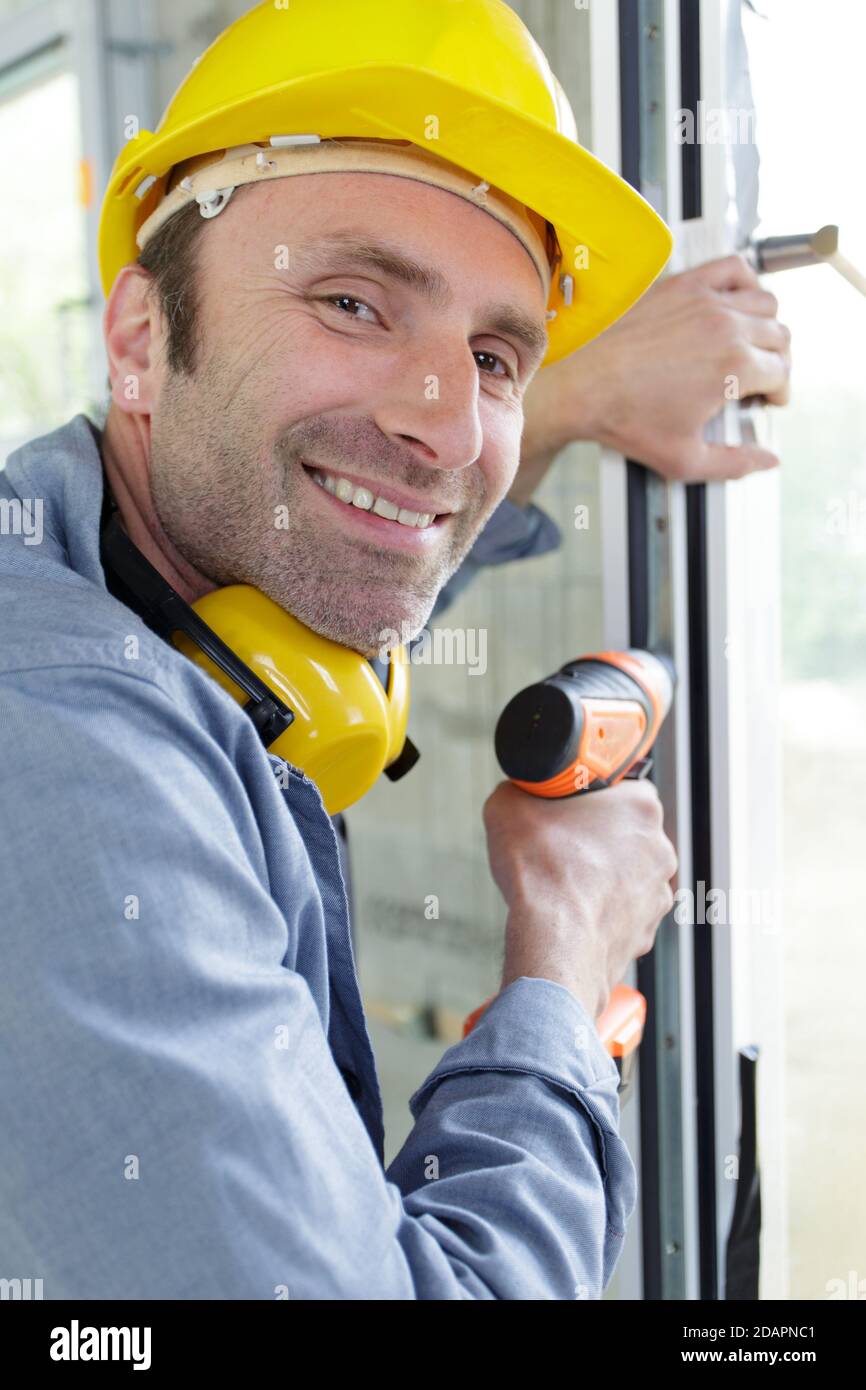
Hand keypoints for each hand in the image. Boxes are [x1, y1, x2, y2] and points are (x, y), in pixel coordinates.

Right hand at [482, 778, 677, 1019]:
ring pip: (628, 876)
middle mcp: (659, 848)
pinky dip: (603, 913)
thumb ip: (518, 791)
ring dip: (603, 877)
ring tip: (564, 883)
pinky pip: (623, 914)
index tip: (568, 807)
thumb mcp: (509, 805)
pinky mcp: (646, 930)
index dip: (592, 797)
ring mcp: (657, 893)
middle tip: (562, 845)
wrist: (554, 939)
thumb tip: (515, 794)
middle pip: (627, 834)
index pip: (624, 788)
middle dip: (599, 839)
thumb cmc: (542, 870)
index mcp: (640, 807)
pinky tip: (573, 912)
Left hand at [516, 254, 791, 495]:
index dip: (779, 392)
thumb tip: (767, 460)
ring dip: (767, 325)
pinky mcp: (682, 285)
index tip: (767, 401)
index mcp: (734, 366)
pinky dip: (747, 281)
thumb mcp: (684, 458)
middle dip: (777, 362)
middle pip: (779, 336)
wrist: (579, 385)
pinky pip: (733, 268)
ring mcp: (704, 300)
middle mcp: (726, 325)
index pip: (782, 372)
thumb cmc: (622, 418)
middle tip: (761, 380)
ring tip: (752, 346)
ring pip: (765, 302)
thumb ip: (734, 463)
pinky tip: (738, 302)